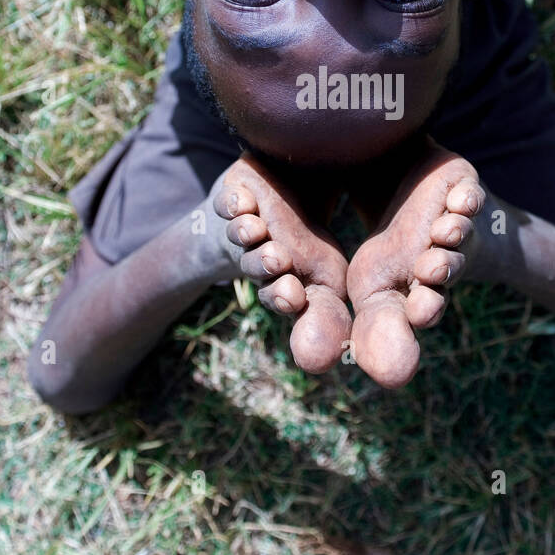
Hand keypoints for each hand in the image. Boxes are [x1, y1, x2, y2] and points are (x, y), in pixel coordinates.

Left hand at [212, 153, 350, 373]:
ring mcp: (244, 225)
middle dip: (265, 263)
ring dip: (246, 233)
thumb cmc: (307, 246)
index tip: (294, 296)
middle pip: (256, 265)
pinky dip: (232, 203)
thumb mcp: (327, 279)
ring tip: (255, 230)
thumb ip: (328, 311)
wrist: (284, 202)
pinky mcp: (233, 196)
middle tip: (277, 259)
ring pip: (239, 233)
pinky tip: (242, 203)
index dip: (282, 297)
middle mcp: (258, 256)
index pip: (278, 294)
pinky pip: (224, 203)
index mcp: (282, 279)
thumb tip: (330, 358)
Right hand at [345, 140, 484, 386]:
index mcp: (417, 287)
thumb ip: (356, 315)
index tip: (416, 313)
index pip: (421, 305)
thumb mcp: (368, 284)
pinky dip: (467, 200)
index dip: (422, 310)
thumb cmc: (393, 248)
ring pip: (458, 235)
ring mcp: (455, 225)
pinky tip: (460, 203)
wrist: (419, 196)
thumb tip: (311, 353)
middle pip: (446, 272)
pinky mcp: (464, 191)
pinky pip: (471, 197)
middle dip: (438, 280)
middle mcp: (441, 261)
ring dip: (451, 237)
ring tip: (442, 234)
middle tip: (428, 286)